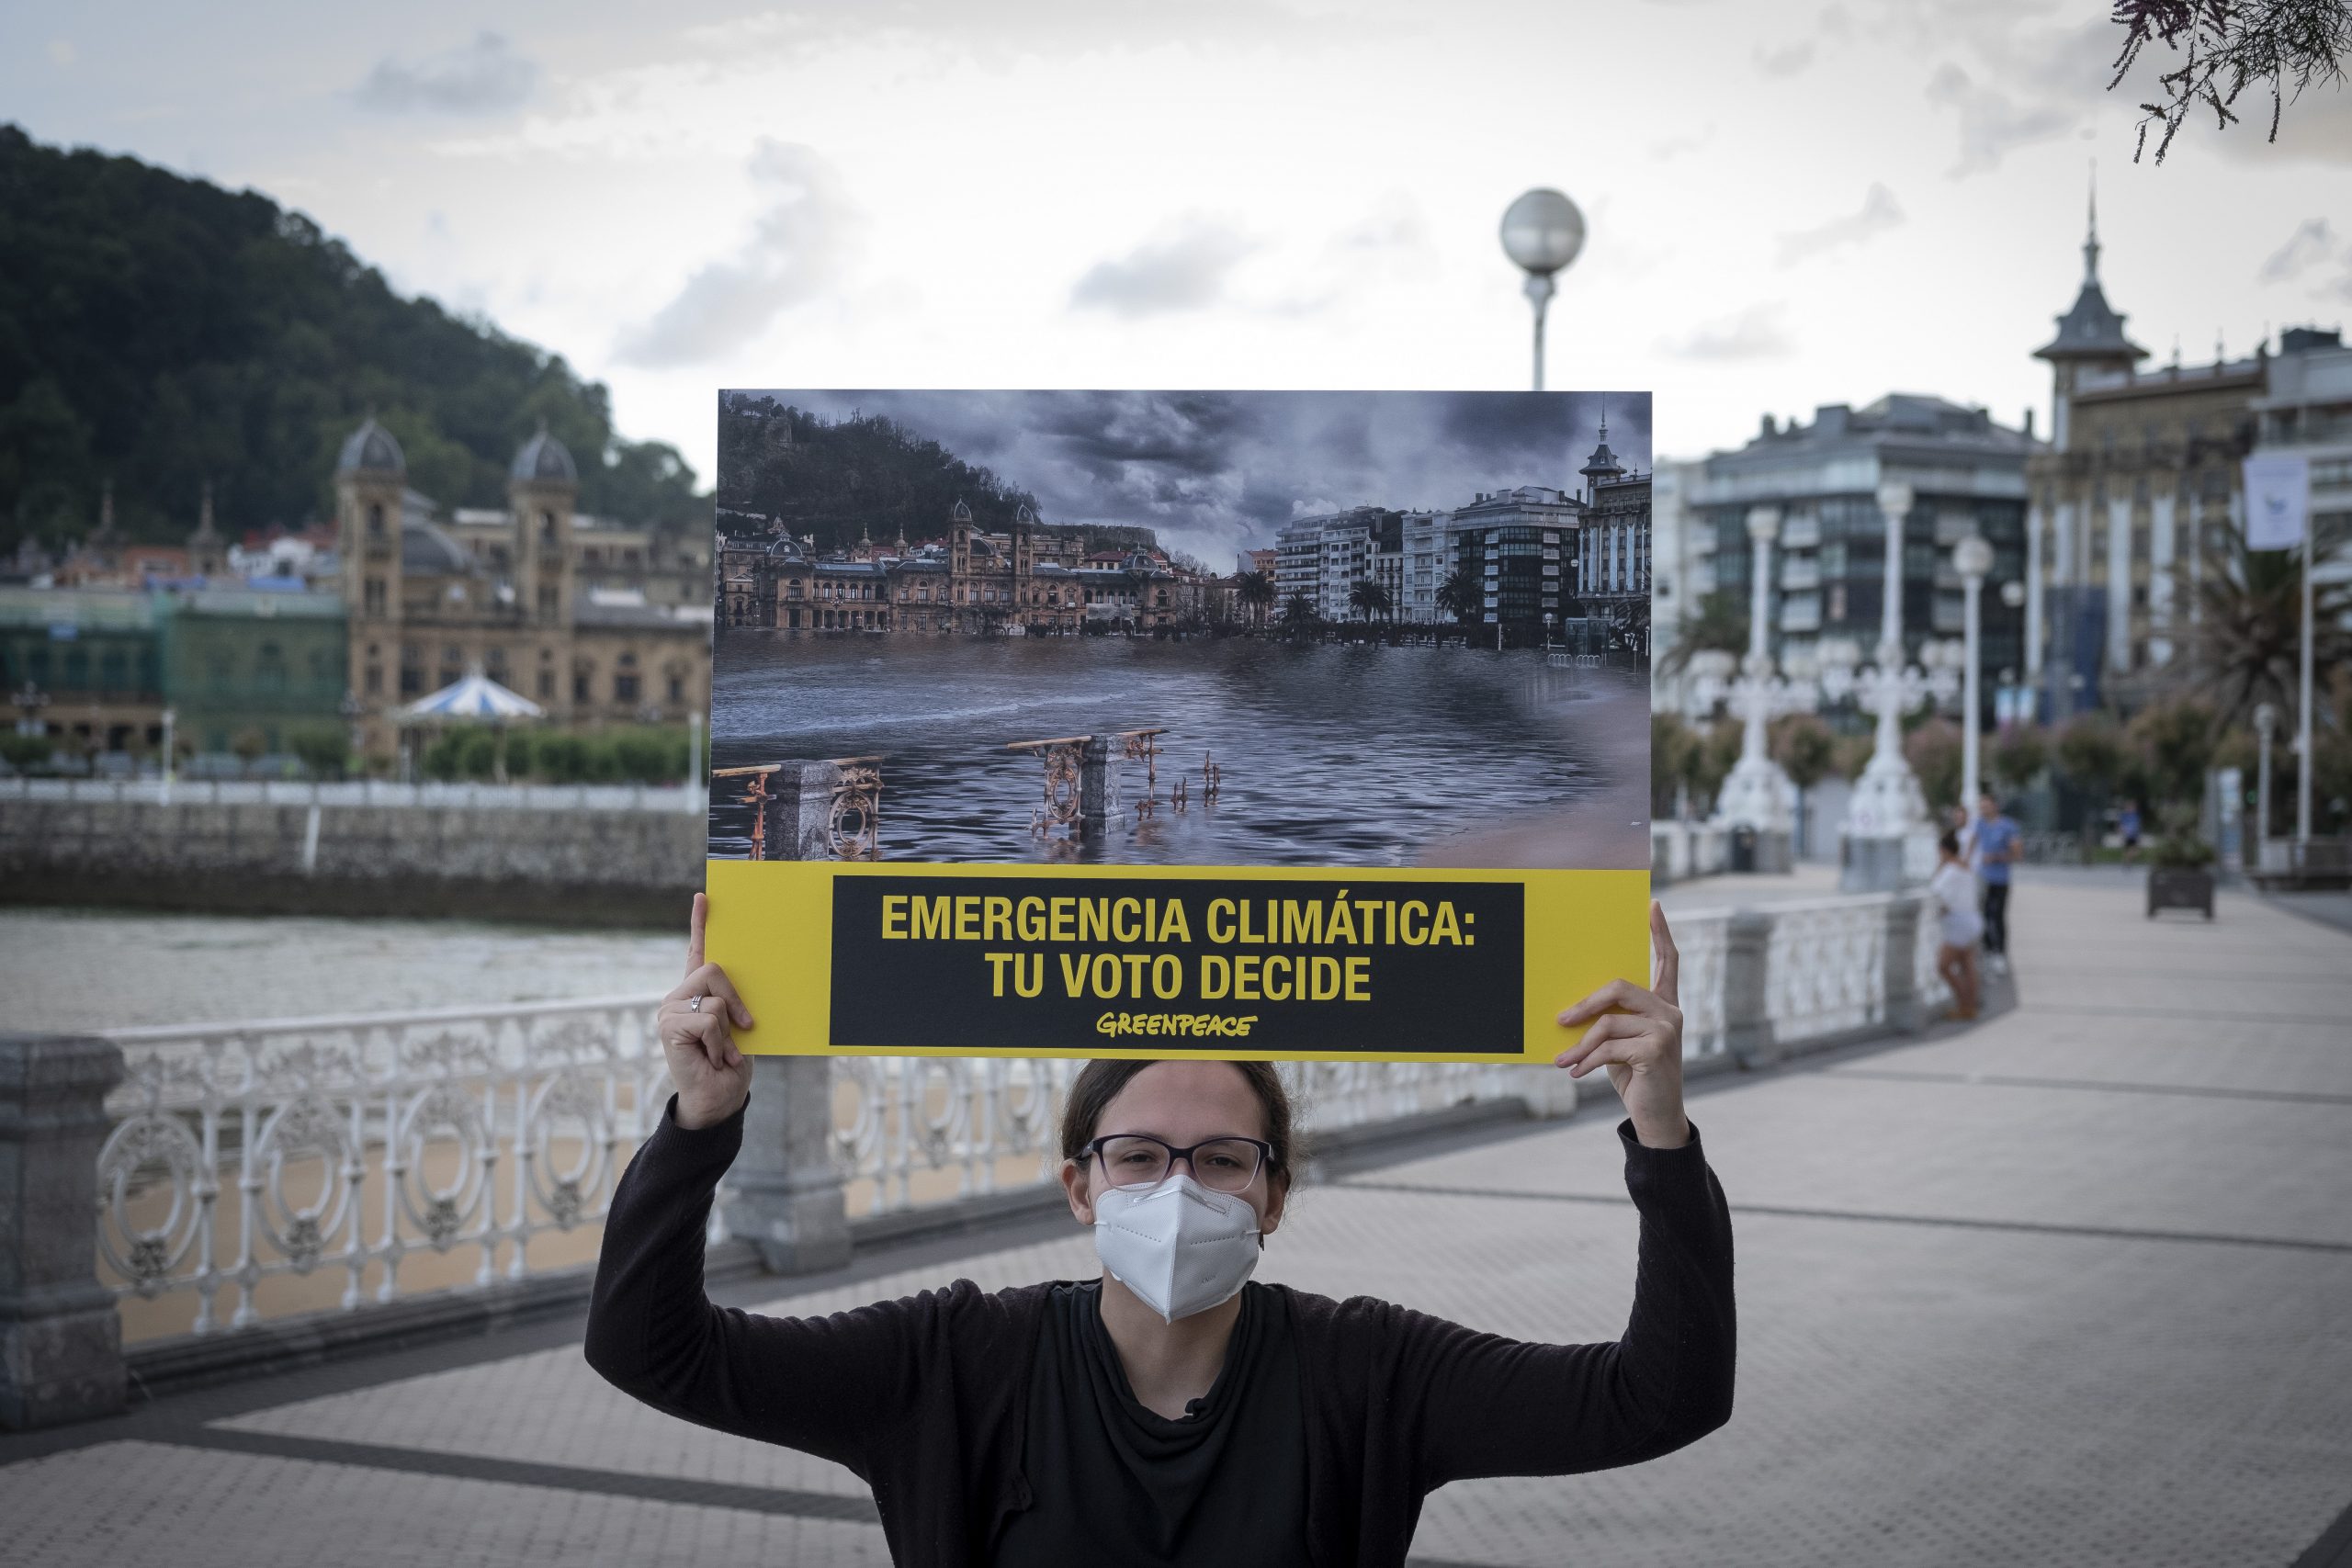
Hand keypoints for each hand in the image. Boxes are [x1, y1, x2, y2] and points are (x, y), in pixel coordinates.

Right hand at [659, 892, 753, 1129]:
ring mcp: (671, 1008)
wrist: (718, 1097)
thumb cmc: (732, 1062)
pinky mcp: (669, 1024)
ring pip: (714, 998)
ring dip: (728, 1030)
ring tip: (722, 1051)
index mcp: (698, 992)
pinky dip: (719, 1042)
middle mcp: (680, 995)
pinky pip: (708, 1018)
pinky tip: (713, 1057)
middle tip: (744, 1027)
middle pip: (715, 969)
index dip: (700, 923)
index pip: (696, 950)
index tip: (704, 896)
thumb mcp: (739, 1026)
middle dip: (736, 999)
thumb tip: (746, 982)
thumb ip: (735, 1002)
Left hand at [1554, 900, 1688, 1149]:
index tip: (1654, 905)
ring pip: (1608, 1023)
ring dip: (1580, 1045)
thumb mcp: (1622, 1045)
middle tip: (1560, 1020)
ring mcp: (1666, 1030)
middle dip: (1584, 1004)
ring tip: (1564, 1062)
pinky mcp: (1656, 1050)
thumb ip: (1610, 1022)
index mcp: (1665, 1004)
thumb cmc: (1636, 1076)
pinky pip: (1608, 1048)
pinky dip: (1586, 1061)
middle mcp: (1670, 1012)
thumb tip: (1569, 1011)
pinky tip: (1576, 1073)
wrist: (1657, 1116)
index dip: (1660, 932)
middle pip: (1619, 987)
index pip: (1667, 960)